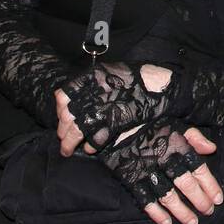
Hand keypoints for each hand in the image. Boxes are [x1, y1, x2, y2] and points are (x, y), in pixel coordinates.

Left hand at [55, 61, 179, 154]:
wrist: (164, 85)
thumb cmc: (139, 78)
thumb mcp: (113, 73)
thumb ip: (94, 84)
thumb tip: (73, 99)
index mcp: (94, 77)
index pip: (64, 94)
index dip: (60, 108)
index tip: (61, 116)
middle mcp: (97, 91)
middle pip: (69, 114)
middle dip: (62, 130)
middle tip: (62, 140)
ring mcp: (108, 106)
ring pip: (79, 128)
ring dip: (70, 142)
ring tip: (68, 150)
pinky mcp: (119, 120)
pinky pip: (98, 137)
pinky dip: (91, 145)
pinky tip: (89, 148)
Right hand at [99, 121, 223, 223]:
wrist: (121, 126)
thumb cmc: (153, 126)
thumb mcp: (177, 124)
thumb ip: (195, 137)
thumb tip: (212, 149)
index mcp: (178, 147)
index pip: (199, 169)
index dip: (210, 185)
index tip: (219, 198)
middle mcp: (165, 160)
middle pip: (186, 185)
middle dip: (200, 201)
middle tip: (208, 212)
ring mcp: (148, 172)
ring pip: (168, 196)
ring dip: (181, 212)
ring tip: (192, 222)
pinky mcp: (133, 180)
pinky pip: (145, 200)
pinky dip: (156, 213)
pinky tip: (166, 222)